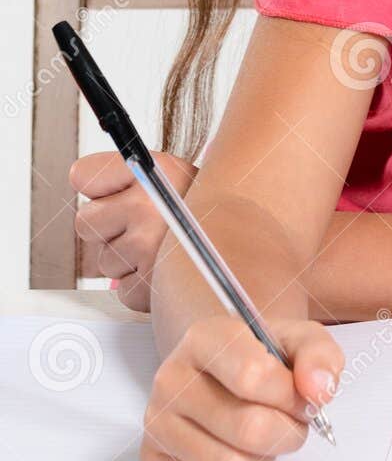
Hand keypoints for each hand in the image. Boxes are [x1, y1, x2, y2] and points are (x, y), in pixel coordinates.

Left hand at [70, 149, 198, 312]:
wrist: (244, 240)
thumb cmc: (199, 210)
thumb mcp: (168, 173)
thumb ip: (121, 172)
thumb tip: (78, 179)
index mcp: (153, 169)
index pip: (82, 176)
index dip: (100, 189)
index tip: (119, 191)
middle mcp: (149, 204)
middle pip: (84, 223)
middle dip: (109, 229)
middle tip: (144, 226)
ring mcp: (149, 246)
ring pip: (104, 262)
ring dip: (127, 260)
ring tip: (161, 248)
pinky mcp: (152, 284)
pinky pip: (123, 291)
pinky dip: (142, 287)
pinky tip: (166, 270)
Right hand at [140, 316, 343, 460]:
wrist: (227, 372)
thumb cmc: (265, 358)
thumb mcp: (300, 340)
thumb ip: (319, 357)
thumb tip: (318, 391)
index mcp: (204, 338)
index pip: (254, 376)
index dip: (292, 395)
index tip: (300, 395)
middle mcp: (171, 378)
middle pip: (248, 429)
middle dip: (287, 431)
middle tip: (289, 420)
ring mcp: (157, 421)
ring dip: (264, 458)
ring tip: (263, 434)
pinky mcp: (154, 460)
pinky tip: (238, 450)